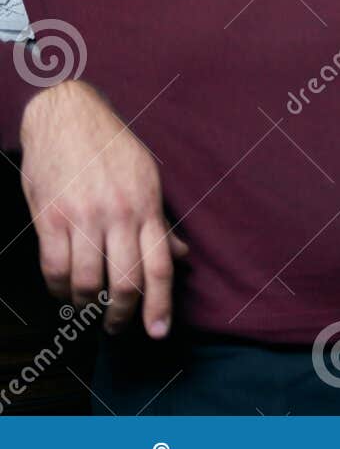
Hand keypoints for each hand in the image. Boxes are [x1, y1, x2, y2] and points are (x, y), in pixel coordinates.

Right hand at [18, 80, 188, 338]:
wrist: (67, 116)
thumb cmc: (112, 148)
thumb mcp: (147, 178)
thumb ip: (159, 222)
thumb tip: (181, 256)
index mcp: (147, 206)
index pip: (159, 267)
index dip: (160, 305)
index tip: (158, 332)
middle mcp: (118, 214)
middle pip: (125, 281)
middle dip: (123, 314)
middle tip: (118, 327)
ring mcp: (82, 217)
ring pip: (87, 282)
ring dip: (87, 305)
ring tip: (88, 309)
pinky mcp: (49, 218)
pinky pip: (54, 267)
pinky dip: (59, 288)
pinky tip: (64, 292)